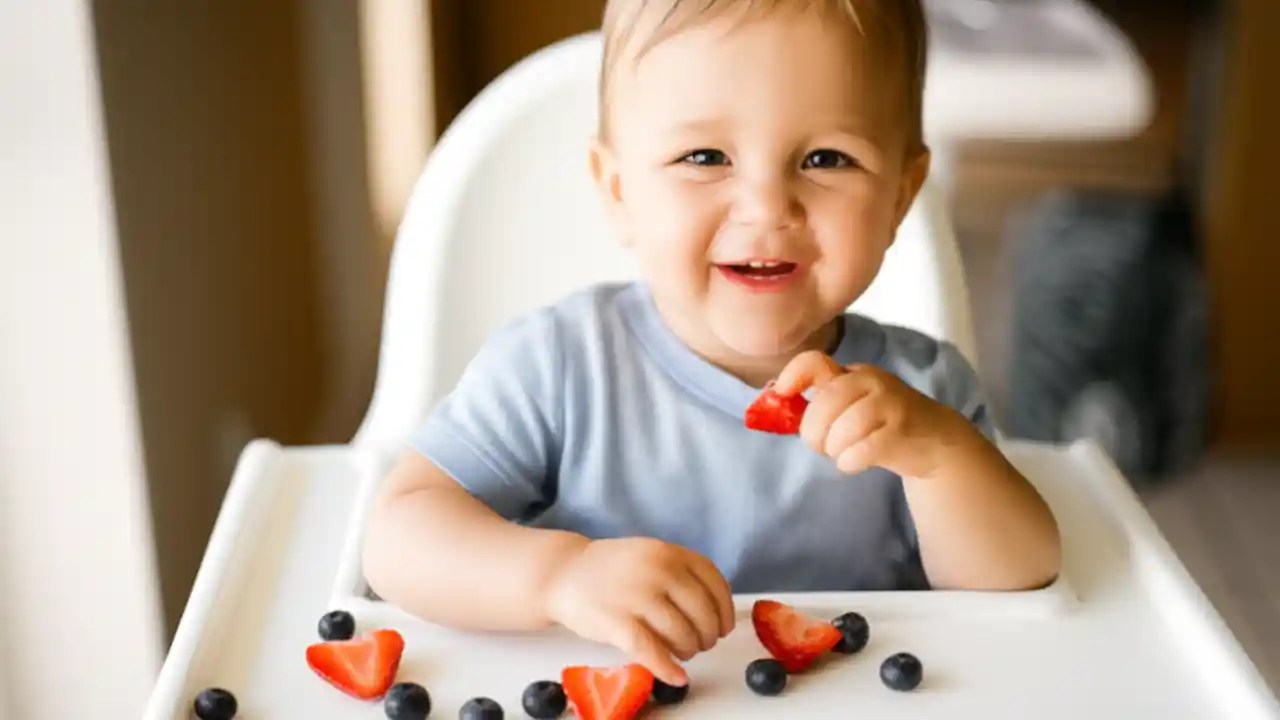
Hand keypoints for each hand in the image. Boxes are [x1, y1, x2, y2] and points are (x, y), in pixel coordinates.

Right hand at [542, 538, 735, 686]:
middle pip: (702, 613)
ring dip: (689, 650)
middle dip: (708, 635)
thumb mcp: (650, 555)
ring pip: (681, 634)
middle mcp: (657, 570)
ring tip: (683, 652)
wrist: (562, 574)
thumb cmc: (611, 570)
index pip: (714, 583)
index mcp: (669, 552)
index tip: (725, 625)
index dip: (725, 609)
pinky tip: (676, 677)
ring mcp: (636, 596)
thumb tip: (718, 610)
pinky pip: (652, 652)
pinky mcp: (616, 622)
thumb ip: (680, 572)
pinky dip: (668, 669)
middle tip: (702, 643)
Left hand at [774, 350, 974, 478]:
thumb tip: (775, 400)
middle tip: (821, 445)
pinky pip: (861, 450)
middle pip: (823, 404)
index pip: (815, 361)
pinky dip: (850, 462)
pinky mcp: (902, 432)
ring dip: (834, 449)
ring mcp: (890, 404)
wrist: (935, 439)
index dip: (792, 376)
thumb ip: (822, 402)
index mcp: (852, 373)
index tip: (783, 394)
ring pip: (842, 430)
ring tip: (842, 453)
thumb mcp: (852, 404)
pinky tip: (854, 462)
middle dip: (813, 432)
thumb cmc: (882, 422)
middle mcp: (871, 381)